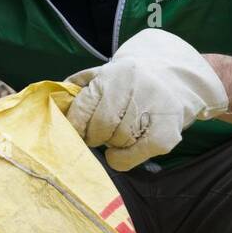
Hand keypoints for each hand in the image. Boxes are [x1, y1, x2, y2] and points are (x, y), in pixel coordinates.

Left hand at [65, 29, 227, 170]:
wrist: (177, 79)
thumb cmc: (131, 81)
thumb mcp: (105, 74)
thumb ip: (79, 85)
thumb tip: (54, 100)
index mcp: (112, 75)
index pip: (83, 108)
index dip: (74, 126)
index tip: (74, 132)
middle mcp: (133, 88)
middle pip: (100, 127)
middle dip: (93, 136)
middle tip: (97, 135)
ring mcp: (153, 109)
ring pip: (117, 142)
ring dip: (111, 145)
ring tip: (117, 135)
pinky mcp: (166, 131)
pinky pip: (134, 155)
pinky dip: (123, 159)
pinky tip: (123, 151)